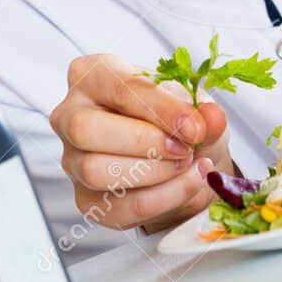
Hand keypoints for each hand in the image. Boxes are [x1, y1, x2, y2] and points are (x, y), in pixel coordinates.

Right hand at [49, 54, 230, 230]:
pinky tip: (186, 183)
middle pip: (85, 129)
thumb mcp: (194, 104)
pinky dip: (163, 199)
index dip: (160, 109)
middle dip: (145, 143)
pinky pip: (119, 206)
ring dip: (155, 173)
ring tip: (187, 164)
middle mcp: (71, 115)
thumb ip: (203, 110)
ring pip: (96, 171)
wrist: (179, 156)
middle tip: (185, 148)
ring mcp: (73, 160)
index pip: (118, 87)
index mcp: (93, 75)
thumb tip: (211, 119)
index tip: (195, 128)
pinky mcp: (85, 199)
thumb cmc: (174, 118)